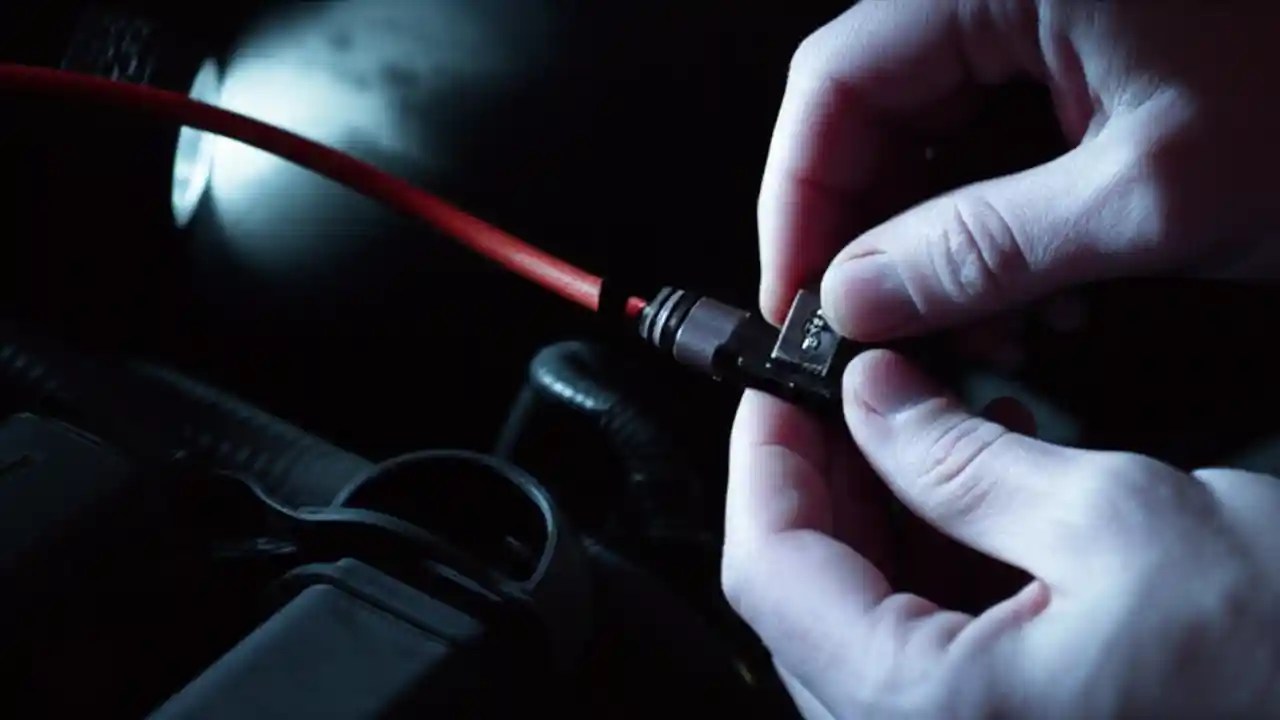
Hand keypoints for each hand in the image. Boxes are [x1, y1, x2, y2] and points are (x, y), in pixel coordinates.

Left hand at [723, 351, 1279, 718]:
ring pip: (860, 613)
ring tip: (927, 426)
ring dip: (881, 511)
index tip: (776, 386)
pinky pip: (922, 644)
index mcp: (925, 710)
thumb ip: (962, 457)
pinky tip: (974, 490)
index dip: (765, 458)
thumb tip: (872, 398)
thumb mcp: (1118, 520)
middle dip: (825, 475)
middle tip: (854, 391)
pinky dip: (931, 560)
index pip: (770, 568)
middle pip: (808, 591)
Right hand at [759, 0, 1279, 338]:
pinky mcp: (1078, 57)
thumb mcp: (1149, 198)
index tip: (799, 293)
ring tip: (971, 328)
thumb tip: (860, 295)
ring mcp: (1043, 21)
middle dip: (871, 234)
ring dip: (932, 243)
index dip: (801, 198)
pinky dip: (987, 224)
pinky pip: (988, 141)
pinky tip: (1019, 292)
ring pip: (927, 135)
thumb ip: (982, 249)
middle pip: (873, 111)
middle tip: (876, 330)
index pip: (838, 82)